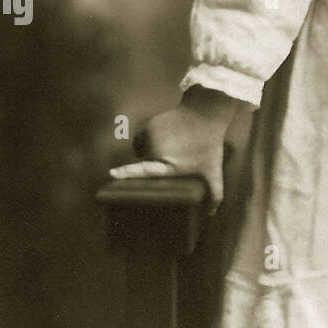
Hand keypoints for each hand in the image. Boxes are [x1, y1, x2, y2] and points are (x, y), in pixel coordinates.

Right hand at [109, 87, 244, 207]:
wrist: (205, 114)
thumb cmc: (210, 146)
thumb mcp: (214, 170)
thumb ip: (215, 193)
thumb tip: (211, 213)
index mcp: (168, 164)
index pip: (143, 171)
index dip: (126, 174)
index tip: (111, 174)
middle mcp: (156, 150)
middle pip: (146, 165)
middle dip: (156, 166)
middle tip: (176, 160)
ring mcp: (150, 135)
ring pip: (143, 151)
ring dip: (151, 154)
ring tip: (171, 149)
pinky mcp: (148, 125)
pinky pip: (141, 139)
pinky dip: (147, 142)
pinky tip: (162, 140)